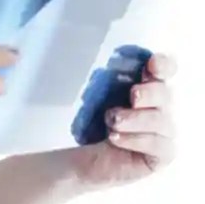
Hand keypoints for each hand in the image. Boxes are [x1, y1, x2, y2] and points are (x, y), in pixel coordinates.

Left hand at [68, 53, 177, 189]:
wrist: (77, 154)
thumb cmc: (84, 118)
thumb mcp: (82, 91)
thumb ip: (76, 70)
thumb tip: (38, 49)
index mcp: (145, 84)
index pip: (166, 68)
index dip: (164, 65)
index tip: (151, 64)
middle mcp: (159, 105)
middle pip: (167, 93)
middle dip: (151, 93)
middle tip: (132, 96)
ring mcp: (163, 131)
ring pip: (163, 121)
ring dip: (137, 119)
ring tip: (112, 121)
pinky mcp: (160, 154)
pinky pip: (161, 146)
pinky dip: (139, 140)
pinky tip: (116, 138)